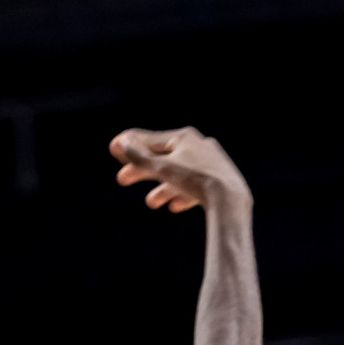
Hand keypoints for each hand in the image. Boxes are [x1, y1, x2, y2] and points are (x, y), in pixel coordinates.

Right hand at [110, 126, 250, 215]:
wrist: (230, 199)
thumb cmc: (195, 179)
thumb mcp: (163, 168)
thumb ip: (140, 157)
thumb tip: (120, 142)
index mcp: (184, 137)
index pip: (151, 140)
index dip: (130, 145)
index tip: (113, 148)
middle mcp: (198, 145)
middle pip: (163, 158)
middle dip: (142, 170)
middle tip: (122, 180)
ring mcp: (210, 162)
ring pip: (179, 175)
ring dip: (162, 188)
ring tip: (151, 203)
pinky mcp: (219, 181)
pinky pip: (196, 186)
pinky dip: (182, 195)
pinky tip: (174, 207)